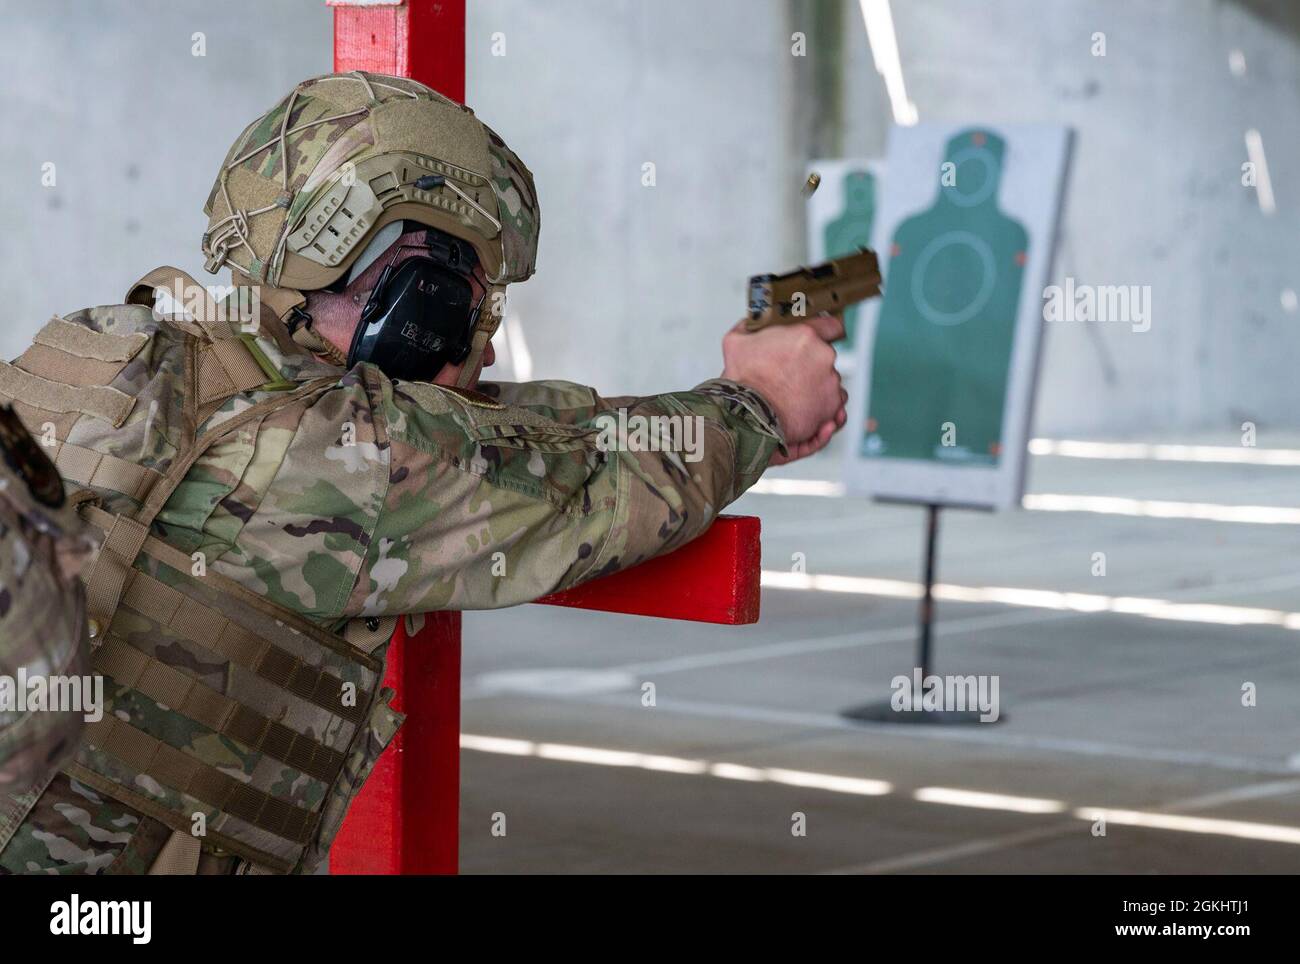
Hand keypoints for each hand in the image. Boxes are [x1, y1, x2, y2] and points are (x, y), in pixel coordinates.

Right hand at [721, 313, 847, 464]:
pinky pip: (832, 403)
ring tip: (793, 394)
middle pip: (825, 356)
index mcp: (805, 336)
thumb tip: (752, 324)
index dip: (825, 332)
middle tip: (789, 373)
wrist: (749, 418)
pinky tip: (802, 407)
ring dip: (815, 385)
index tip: (821, 337)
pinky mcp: (832, 406)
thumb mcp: (735, 342)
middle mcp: (823, 356)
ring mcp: (830, 382)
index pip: (832, 326)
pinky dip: (820, 405)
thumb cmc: (744, 383)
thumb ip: (749, 327)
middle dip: (810, 363)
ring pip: (829, 380)